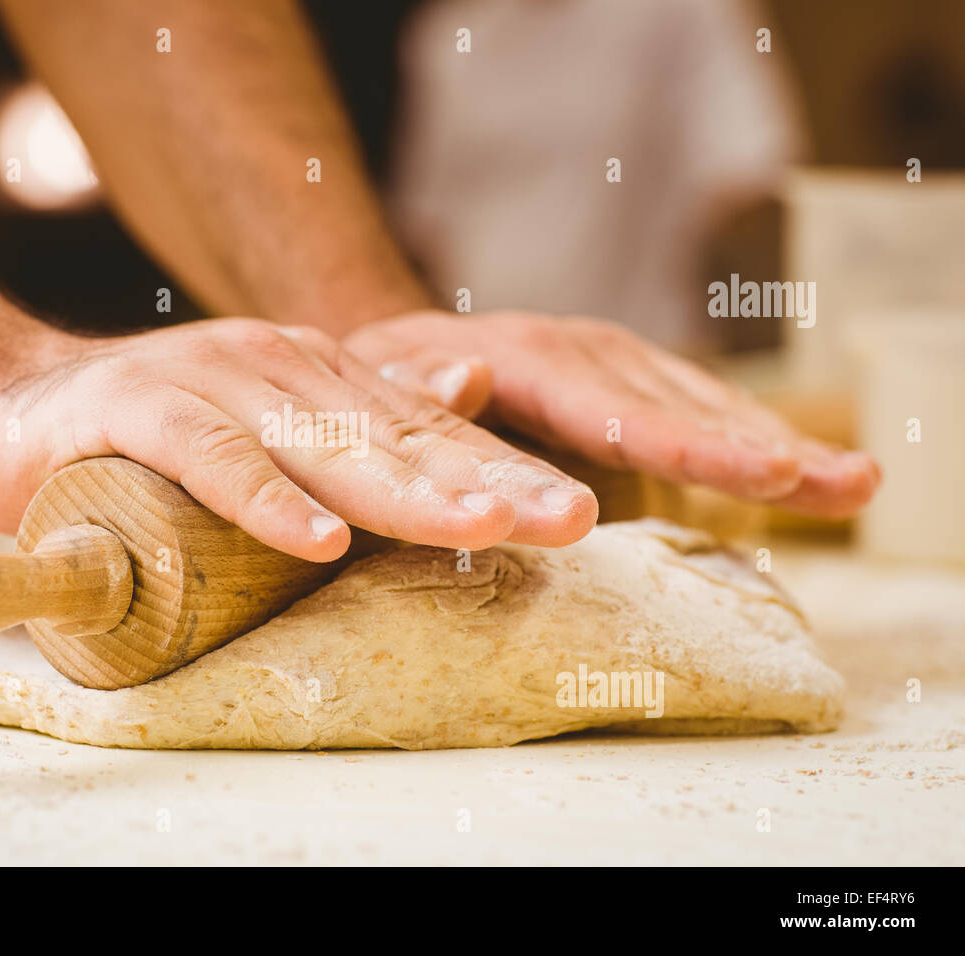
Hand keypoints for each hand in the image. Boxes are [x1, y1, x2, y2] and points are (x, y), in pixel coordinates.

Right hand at [0, 317, 598, 560]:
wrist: (7, 405)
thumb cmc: (150, 437)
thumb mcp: (268, 431)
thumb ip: (357, 423)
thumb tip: (471, 391)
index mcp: (319, 378)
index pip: (425, 429)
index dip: (501, 468)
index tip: (576, 513)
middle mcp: (278, 366)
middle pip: (394, 434)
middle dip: (485, 480)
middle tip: (568, 519)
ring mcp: (210, 378)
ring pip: (318, 439)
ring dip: (399, 489)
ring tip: (480, 528)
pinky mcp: (138, 407)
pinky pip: (211, 456)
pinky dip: (264, 499)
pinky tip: (316, 538)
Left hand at [343, 310, 880, 517]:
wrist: (388, 355)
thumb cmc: (375, 389)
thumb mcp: (372, 388)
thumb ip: (416, 392)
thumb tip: (466, 378)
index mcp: (514, 359)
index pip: (607, 406)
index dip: (683, 441)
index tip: (759, 469)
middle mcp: (573, 351)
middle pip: (672, 403)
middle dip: (756, 445)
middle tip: (843, 485)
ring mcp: (604, 362)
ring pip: (696, 402)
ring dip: (774, 443)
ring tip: (854, 483)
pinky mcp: (622, 382)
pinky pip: (692, 409)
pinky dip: (748, 439)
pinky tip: (806, 470)